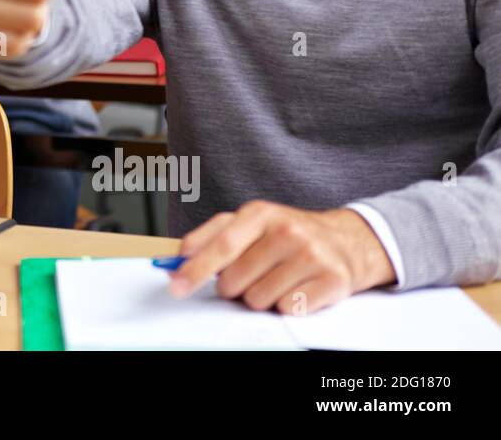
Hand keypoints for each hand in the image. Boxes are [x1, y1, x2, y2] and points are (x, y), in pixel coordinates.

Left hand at [171, 202, 396, 313]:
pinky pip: (287, 309)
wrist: (346, 240)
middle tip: (248, 275)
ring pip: (257, 299)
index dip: (195, 268)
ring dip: (260, 297)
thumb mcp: (252, 224)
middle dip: (232, 286)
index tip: (177, 285)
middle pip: (235, 280)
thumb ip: (212, 237)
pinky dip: (286, 305)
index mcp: (260, 213)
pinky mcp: (332, 280)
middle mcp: (287, 231)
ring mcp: (311, 255)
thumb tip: (176, 258)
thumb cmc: (288, 235)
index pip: (221, 245)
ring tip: (276, 279)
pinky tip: (296, 288)